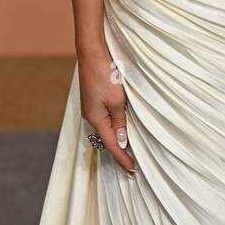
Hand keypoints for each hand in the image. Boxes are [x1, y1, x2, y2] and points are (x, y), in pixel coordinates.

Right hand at [79, 50, 136, 173]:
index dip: (122, 158)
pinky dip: (114, 127)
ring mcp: (92, 108)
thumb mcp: (117, 101)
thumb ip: (120, 121)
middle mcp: (91, 116)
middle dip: (120, 152)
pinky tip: (121, 129)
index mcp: (96, 119)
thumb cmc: (105, 75)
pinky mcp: (94, 100)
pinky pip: (106, 118)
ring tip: (129, 152)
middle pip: (107, 139)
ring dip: (117, 139)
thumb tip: (121, 141)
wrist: (92, 53)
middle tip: (132, 166)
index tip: (132, 170)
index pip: (111, 145)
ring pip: (106, 129)